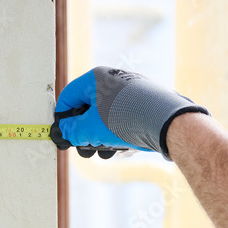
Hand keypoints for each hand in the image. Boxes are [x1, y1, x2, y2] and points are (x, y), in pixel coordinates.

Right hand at [49, 66, 208, 158]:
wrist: (166, 121)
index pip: (69, 96)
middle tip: (83, 147)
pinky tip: (121, 146)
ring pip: (105, 116)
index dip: (62, 118)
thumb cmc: (125, 118)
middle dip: (83, 131)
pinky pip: (121, 118)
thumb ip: (72, 131)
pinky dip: (116, 132)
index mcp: (96, 77)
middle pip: (87, 107)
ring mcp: (130, 91)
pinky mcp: (144, 104)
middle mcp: (113, 80)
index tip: (61, 134)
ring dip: (100, 136)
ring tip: (104, 150)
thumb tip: (64, 132)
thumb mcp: (89, 129)